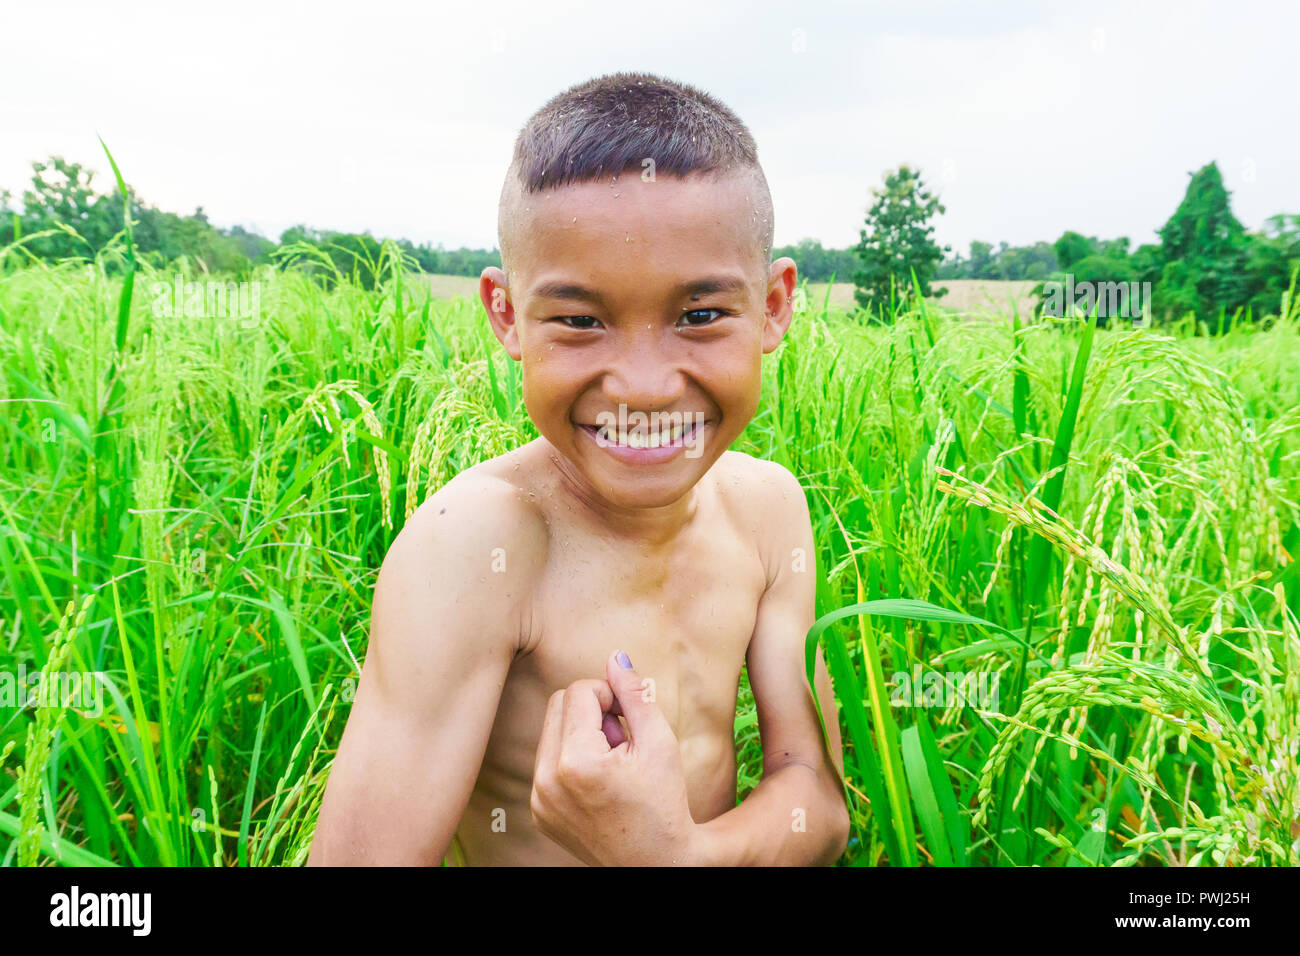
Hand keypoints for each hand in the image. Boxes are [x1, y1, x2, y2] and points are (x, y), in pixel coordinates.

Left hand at [529, 650, 701, 864]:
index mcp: (576, 761)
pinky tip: (600, 782)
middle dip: (591, 710)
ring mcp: (538, 799)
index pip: (579, 691)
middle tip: (622, 737)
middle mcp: (546, 780)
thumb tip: (615, 656)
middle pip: (558, 704)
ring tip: (612, 761)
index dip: (609, 694)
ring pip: (550, 730)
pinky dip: (571, 759)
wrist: (657, 864)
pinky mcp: (537, 811)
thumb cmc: (665, 803)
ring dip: (581, 734)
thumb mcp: (659, 742)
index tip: (629, 716)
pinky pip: (546, 761)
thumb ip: (635, 694)